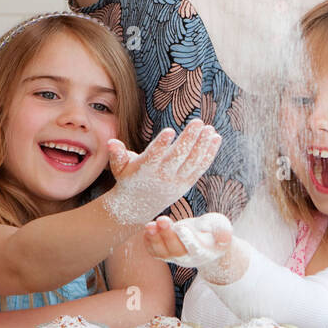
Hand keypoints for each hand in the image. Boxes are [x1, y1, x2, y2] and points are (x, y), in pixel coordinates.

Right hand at [104, 120, 221, 224]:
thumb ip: (117, 154)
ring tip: (210, 128)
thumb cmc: (128, 179)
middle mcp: (163, 176)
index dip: (161, 144)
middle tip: (198, 121)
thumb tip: (111, 142)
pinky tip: (216, 138)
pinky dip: (209, 153)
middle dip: (189, 139)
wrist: (139, 206)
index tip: (169, 130)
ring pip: (193, 162)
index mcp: (145, 170)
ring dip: (203, 145)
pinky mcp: (187, 183)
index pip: (154, 156)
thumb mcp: (119, 168)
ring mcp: (177, 181)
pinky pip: (200, 167)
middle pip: (178, 157)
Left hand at [144, 213, 251, 285]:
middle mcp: (189, 257)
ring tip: (150, 225)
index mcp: (204, 251)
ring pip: (163, 252)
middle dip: (167, 235)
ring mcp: (176, 257)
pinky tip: (148, 230)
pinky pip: (155, 253)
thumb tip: (225, 238)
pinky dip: (149, 243)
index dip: (187, 238)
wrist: (208, 244)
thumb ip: (224, 231)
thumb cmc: (215, 232)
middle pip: (176, 250)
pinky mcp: (166, 254)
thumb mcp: (222, 226)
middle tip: (162, 220)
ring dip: (154, 239)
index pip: (194, 247)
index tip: (181, 227)